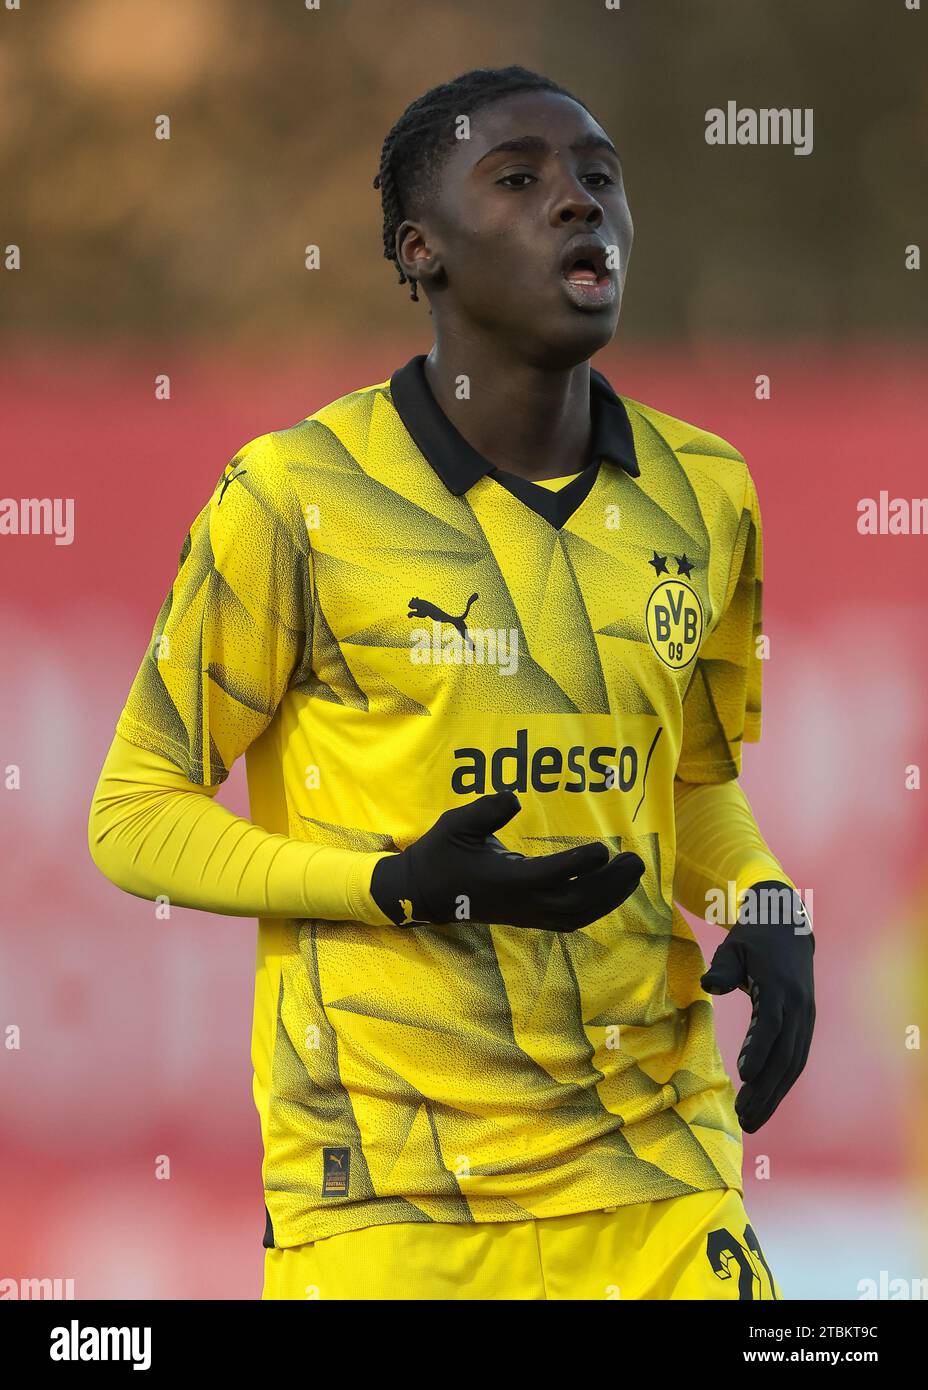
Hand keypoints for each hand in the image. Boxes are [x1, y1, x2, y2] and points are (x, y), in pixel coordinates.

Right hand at [370, 790, 644, 930]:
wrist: (423, 894)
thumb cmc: (441, 854)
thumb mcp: (456, 824)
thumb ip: (485, 810)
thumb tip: (514, 797)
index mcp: (504, 881)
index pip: (549, 877)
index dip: (578, 865)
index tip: (603, 848)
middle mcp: (521, 903)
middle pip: (575, 903)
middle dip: (609, 885)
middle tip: (635, 861)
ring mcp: (526, 914)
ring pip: (577, 915)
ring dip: (610, 897)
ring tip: (633, 872)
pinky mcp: (528, 917)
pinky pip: (569, 920)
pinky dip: (596, 907)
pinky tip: (612, 889)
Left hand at [701, 879, 814, 1132]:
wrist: (789, 928)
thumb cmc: (754, 938)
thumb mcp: (735, 946)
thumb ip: (724, 968)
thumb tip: (709, 983)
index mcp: (781, 988)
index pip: (771, 1025)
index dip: (758, 1050)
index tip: (744, 1076)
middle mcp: (799, 1008)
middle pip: (784, 1055)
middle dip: (766, 1090)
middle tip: (743, 1117)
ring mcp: (806, 1019)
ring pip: (793, 1064)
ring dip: (774, 1095)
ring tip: (751, 1121)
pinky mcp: (804, 1026)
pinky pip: (795, 1060)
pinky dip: (781, 1085)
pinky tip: (764, 1104)